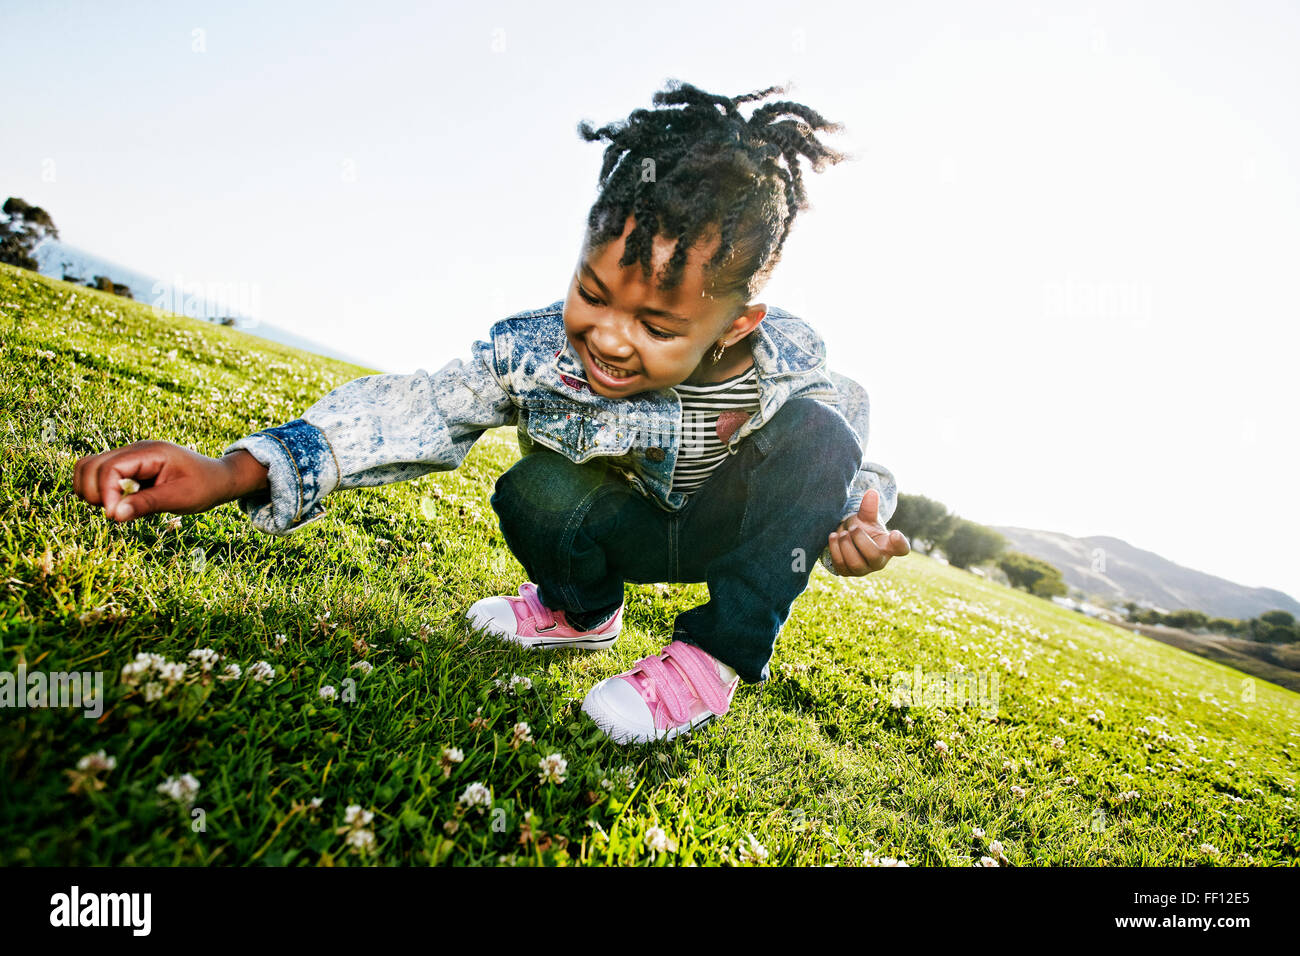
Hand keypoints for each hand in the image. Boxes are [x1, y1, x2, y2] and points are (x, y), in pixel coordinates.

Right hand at [72, 441, 244, 523]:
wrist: (218, 478)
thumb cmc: (204, 486)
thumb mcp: (180, 498)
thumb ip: (147, 504)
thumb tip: (113, 515)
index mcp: (149, 453)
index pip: (108, 467)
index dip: (105, 493)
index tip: (116, 516)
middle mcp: (134, 451)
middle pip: (88, 465)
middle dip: (94, 492)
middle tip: (117, 512)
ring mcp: (129, 458)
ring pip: (88, 469)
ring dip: (94, 492)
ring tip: (120, 507)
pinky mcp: (128, 468)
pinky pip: (100, 477)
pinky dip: (102, 493)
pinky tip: (124, 503)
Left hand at [827, 489, 909, 575]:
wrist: (847, 540)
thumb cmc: (863, 529)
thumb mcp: (867, 518)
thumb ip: (869, 507)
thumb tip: (871, 492)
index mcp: (889, 547)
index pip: (902, 548)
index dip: (900, 543)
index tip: (894, 533)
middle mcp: (879, 562)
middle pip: (874, 556)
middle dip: (860, 540)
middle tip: (853, 528)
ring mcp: (863, 570)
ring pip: (855, 564)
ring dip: (846, 545)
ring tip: (842, 533)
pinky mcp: (846, 572)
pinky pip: (840, 565)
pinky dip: (835, 549)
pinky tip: (833, 537)